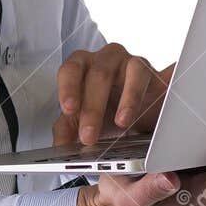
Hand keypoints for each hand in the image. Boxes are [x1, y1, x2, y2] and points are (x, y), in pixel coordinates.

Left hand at [54, 44, 174, 147]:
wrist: (145, 110)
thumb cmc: (112, 108)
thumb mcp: (86, 120)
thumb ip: (68, 130)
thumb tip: (60, 145)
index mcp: (80, 69)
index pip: (69, 71)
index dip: (67, 88)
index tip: (68, 110)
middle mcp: (98, 61)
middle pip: (89, 76)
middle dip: (89, 108)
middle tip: (88, 135)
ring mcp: (121, 60)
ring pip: (107, 74)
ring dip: (108, 104)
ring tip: (113, 126)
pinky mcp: (142, 67)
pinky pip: (137, 74)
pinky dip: (132, 97)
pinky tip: (127, 116)